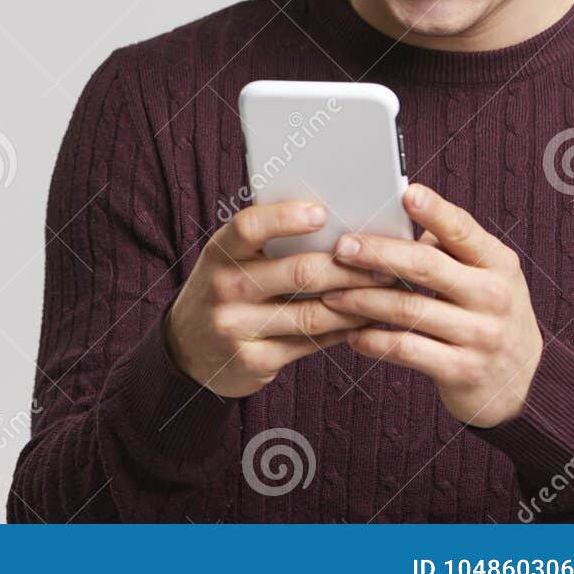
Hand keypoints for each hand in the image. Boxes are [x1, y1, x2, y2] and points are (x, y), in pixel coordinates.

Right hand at [164, 201, 389, 397]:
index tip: (323, 212)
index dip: (286, 218)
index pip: (249, 227)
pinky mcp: (254, 361)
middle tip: (385, 259)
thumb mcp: (229, 260)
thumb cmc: (224, 291)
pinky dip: (344, 330)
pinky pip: (311, 344)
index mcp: (219, 253)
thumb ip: (266, 242)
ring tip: (386, 289)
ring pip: (313, 313)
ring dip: (356, 302)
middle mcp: (225, 289)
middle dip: (349, 266)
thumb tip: (333, 220)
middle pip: (298, 273)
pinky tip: (364, 319)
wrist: (187, 351)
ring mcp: (237, 328)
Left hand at [321, 184, 543, 427]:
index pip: (463, 230)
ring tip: (332, 294)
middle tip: (341, 248)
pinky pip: (407, 349)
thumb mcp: (485, 276)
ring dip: (363, 300)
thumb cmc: (487, 313)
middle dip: (378, 254)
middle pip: (426, 266)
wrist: (520, 381)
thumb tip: (390, 226)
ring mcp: (480, 335)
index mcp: (498, 263)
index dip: (435, 211)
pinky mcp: (463, 370)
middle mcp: (494, 296)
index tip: (406, 194)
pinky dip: (374, 340)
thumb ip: (449, 252)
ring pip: (408, 309)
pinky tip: (352, 335)